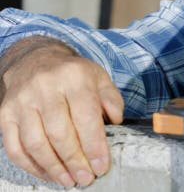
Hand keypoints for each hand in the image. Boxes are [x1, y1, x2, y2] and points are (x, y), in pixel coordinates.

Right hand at [0, 38, 123, 186]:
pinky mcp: (5, 114)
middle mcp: (46, 88)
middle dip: (75, 161)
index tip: (101, 166)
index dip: (94, 145)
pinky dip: (32, 166)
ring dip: (54, 167)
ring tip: (69, 180)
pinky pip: (15, 147)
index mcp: (74, 77)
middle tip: (86, 178)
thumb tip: (116, 123)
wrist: (35, 60)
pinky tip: (48, 173)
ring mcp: (22, 102)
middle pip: (59, 133)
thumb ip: (111, 99)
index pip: (85, 116)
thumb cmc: (72, 75)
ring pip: (36, 143)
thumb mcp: (99, 77)